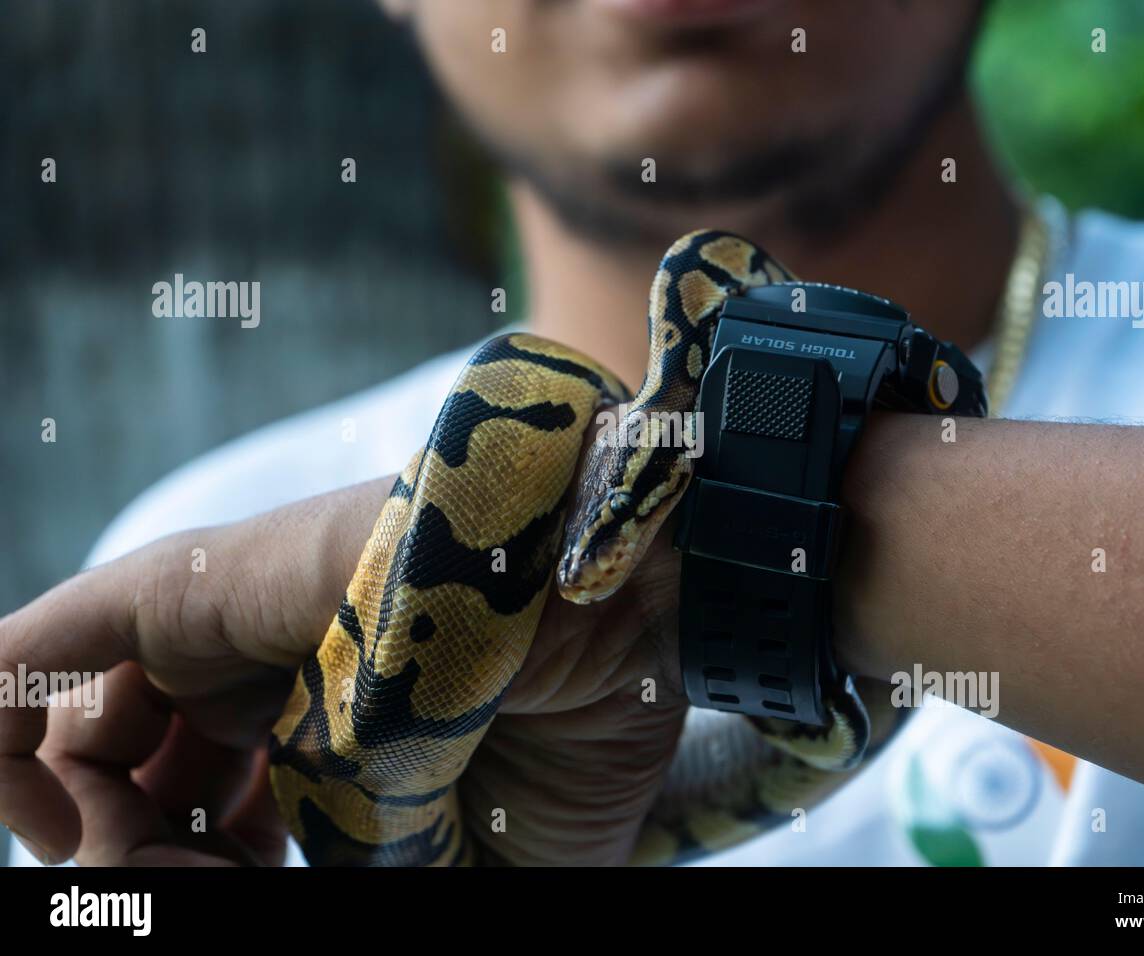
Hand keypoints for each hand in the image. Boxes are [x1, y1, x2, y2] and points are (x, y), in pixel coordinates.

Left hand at [0, 476, 688, 865]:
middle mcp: (260, 686)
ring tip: (135, 871)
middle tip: (202, 892)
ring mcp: (216, 635)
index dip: (205, 883)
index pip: (207, 832)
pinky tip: (42, 821)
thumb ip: (350, 877)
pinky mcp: (178, 590)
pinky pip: (29, 660)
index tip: (260, 899)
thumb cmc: (562, 744)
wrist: (610, 615)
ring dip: (90, 837)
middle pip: (135, 793)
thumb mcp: (440, 864)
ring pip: (78, 744)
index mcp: (325, 745)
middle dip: (148, 867)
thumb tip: (222, 894)